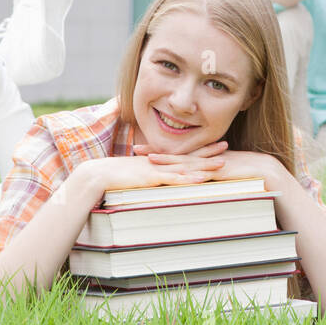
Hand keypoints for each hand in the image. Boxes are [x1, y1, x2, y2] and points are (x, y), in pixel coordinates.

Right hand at [79, 141, 226, 197]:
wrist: (99, 174)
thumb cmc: (114, 176)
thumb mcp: (135, 174)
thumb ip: (147, 174)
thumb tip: (154, 178)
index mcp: (158, 161)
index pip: (183, 153)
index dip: (199, 149)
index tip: (214, 144)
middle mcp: (160, 162)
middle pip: (189, 156)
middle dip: (208, 152)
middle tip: (226, 146)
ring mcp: (157, 169)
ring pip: (186, 166)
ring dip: (204, 165)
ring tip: (222, 163)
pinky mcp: (152, 178)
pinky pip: (173, 179)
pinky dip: (187, 179)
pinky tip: (200, 179)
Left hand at [143, 147, 288, 188]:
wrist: (267, 172)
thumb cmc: (248, 174)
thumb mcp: (224, 173)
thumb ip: (210, 175)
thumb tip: (196, 181)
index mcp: (205, 158)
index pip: (179, 154)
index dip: (162, 152)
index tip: (144, 150)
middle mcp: (206, 158)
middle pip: (177, 155)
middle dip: (157, 152)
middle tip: (136, 150)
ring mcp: (212, 164)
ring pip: (186, 161)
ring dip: (168, 160)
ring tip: (149, 158)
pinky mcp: (220, 171)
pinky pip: (202, 172)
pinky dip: (189, 173)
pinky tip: (177, 174)